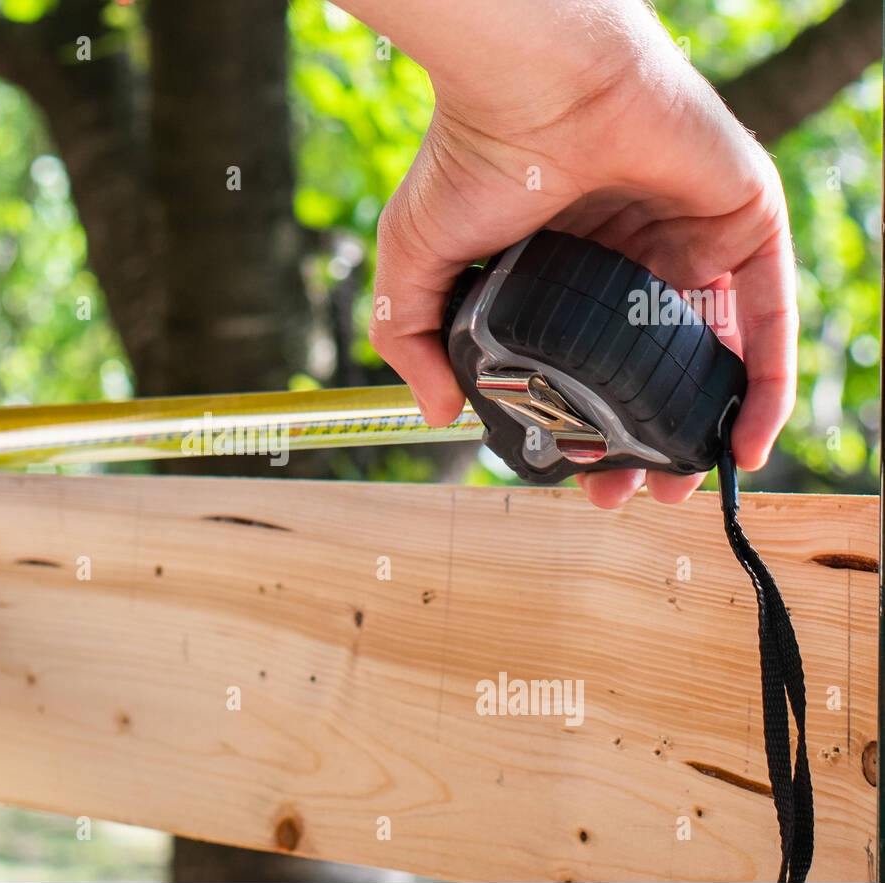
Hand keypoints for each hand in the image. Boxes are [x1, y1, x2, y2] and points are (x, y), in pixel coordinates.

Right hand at [341, 0, 796, 506]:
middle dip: (644, 437)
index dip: (583, 423)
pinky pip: (770, 317)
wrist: (530, 86)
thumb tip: (439, 417)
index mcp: (567, 267)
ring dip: (704, 424)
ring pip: (713, 352)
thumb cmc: (465, 160)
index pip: (587, 361)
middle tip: (627, 494)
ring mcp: (693, 239)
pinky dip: (765, 384)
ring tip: (680, 486)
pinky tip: (745, 443)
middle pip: (653, 366)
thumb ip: (416, 344)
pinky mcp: (744, 221)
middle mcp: (634, 256)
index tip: (573, 475)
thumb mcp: (414, 268)